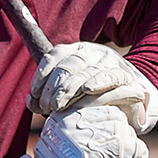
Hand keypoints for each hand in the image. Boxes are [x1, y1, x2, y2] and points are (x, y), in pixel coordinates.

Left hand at [26, 41, 157, 132]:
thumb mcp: (67, 94)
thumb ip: (47, 95)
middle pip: (69, 64)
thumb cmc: (91, 97)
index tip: (34, 93)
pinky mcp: (126, 75)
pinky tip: (87, 90)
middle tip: (47, 106)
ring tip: (58, 107)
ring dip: (69, 90)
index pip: (56, 54)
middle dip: (54, 87)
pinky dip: (98, 81)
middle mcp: (93, 52)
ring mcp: (110, 62)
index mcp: (76, 50)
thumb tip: (30, 102)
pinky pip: (111, 75)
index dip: (42, 73)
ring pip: (86, 71)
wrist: (127, 102)